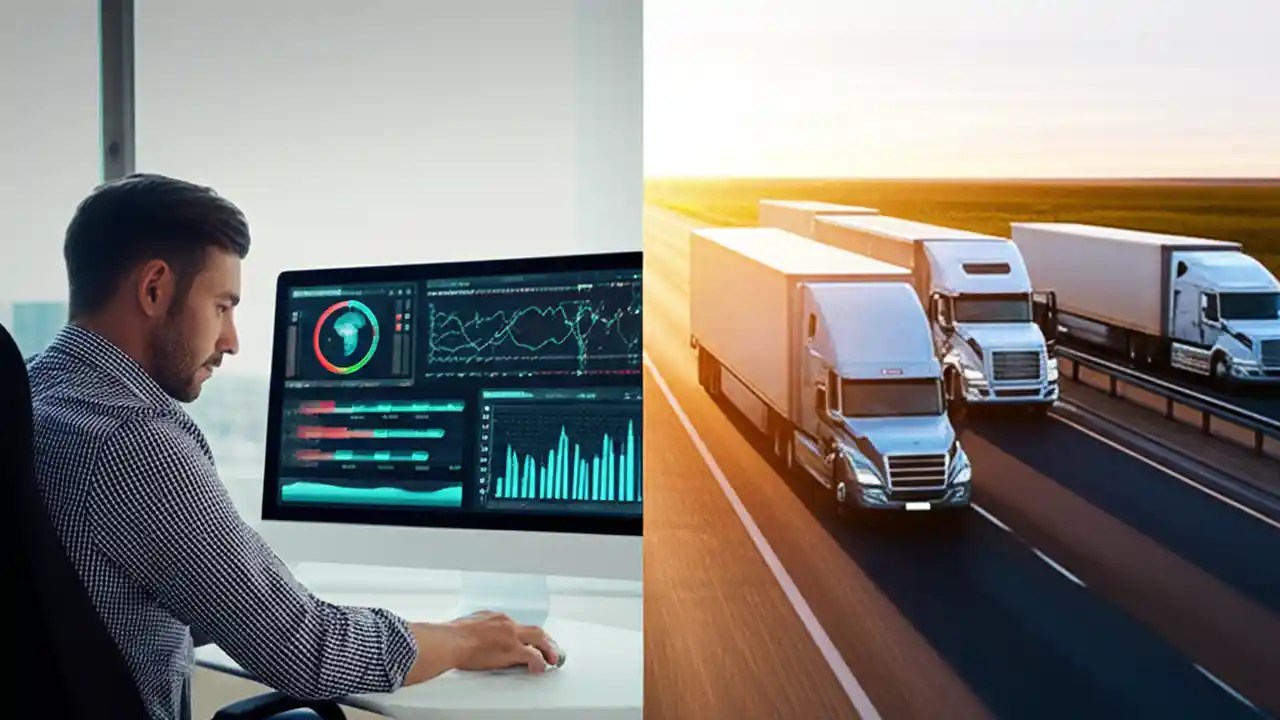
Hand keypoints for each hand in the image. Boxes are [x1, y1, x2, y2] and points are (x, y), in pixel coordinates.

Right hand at [402, 611, 558, 684]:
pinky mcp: (511, 650)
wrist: (450, 641)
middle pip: (533, 629)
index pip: (517, 626)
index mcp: (495, 618)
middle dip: (544, 640)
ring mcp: (511, 636)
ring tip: (552, 659)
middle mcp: (506, 623)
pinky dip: (539, 662)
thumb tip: (476, 634)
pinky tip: (540, 668)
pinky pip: (533, 655)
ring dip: (547, 649)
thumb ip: (478, 628)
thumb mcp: (467, 624)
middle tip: (549, 649)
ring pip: (538, 638)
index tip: (528, 642)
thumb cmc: (451, 636)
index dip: (525, 636)